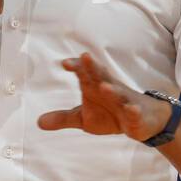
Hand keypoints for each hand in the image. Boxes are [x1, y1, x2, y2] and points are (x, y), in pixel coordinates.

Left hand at [37, 52, 171, 141]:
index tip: (65, 63)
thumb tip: (38, 122)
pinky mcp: (136, 114)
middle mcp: (110, 89)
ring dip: (112, 89)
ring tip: (103, 86)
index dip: (77, 67)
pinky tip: (130, 110)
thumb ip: (63, 118)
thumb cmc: (110, 113)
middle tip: (85, 58)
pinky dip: (133, 111)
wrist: (143, 121)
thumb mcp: (84, 119)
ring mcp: (125, 100)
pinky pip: (134, 112)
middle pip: (102, 76)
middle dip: (94, 67)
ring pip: (119, 93)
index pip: (85, 73)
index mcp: (96, 86)